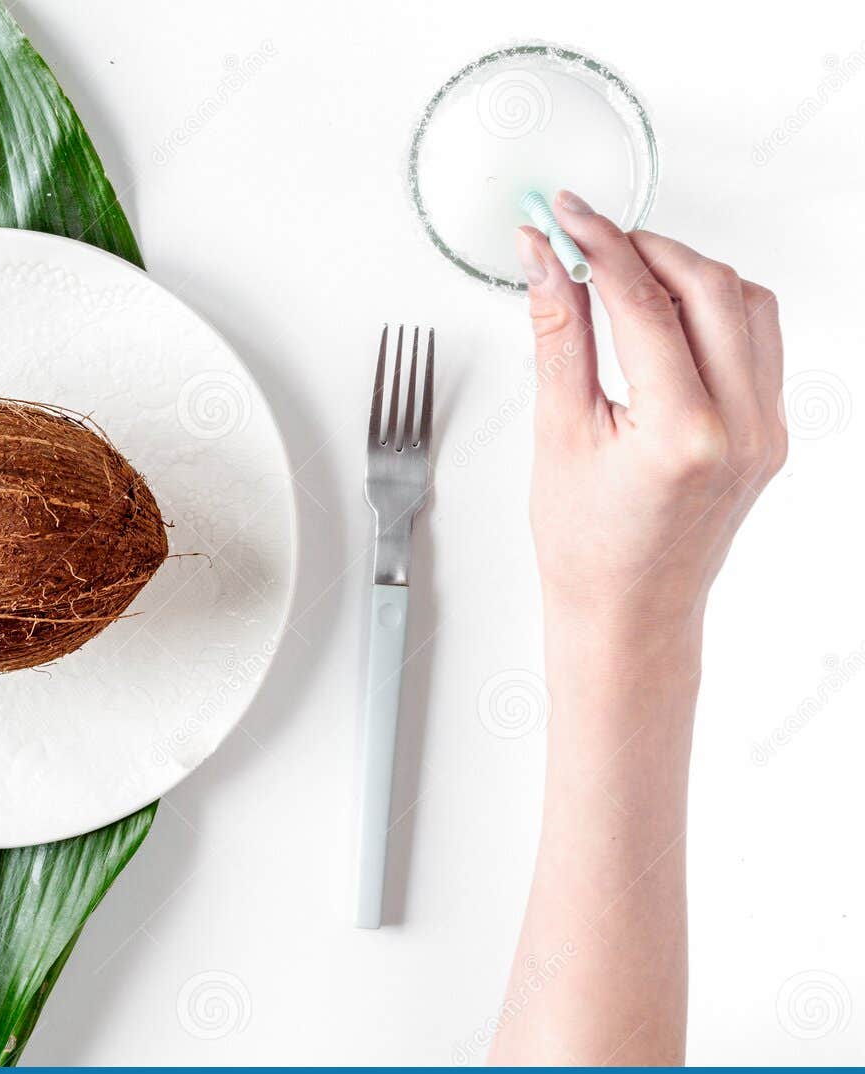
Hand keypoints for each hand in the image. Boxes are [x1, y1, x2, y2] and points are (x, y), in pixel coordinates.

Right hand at [493, 196, 784, 1064]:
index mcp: (681, 431)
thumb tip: (544, 263)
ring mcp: (768, 428)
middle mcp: (742, 425)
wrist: (629, 615)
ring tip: (622, 271)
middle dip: (645, 246)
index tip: (564, 214)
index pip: (643, 301)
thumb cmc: (587, 548)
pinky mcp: (773, 431)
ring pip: (746, 302)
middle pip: (709, 285)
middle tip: (588, 233)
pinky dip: (715, 306)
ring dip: (686, 271)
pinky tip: (664, 311)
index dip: (598, 244)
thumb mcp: (557, 435)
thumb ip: (557, 336)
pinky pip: (759, 338)